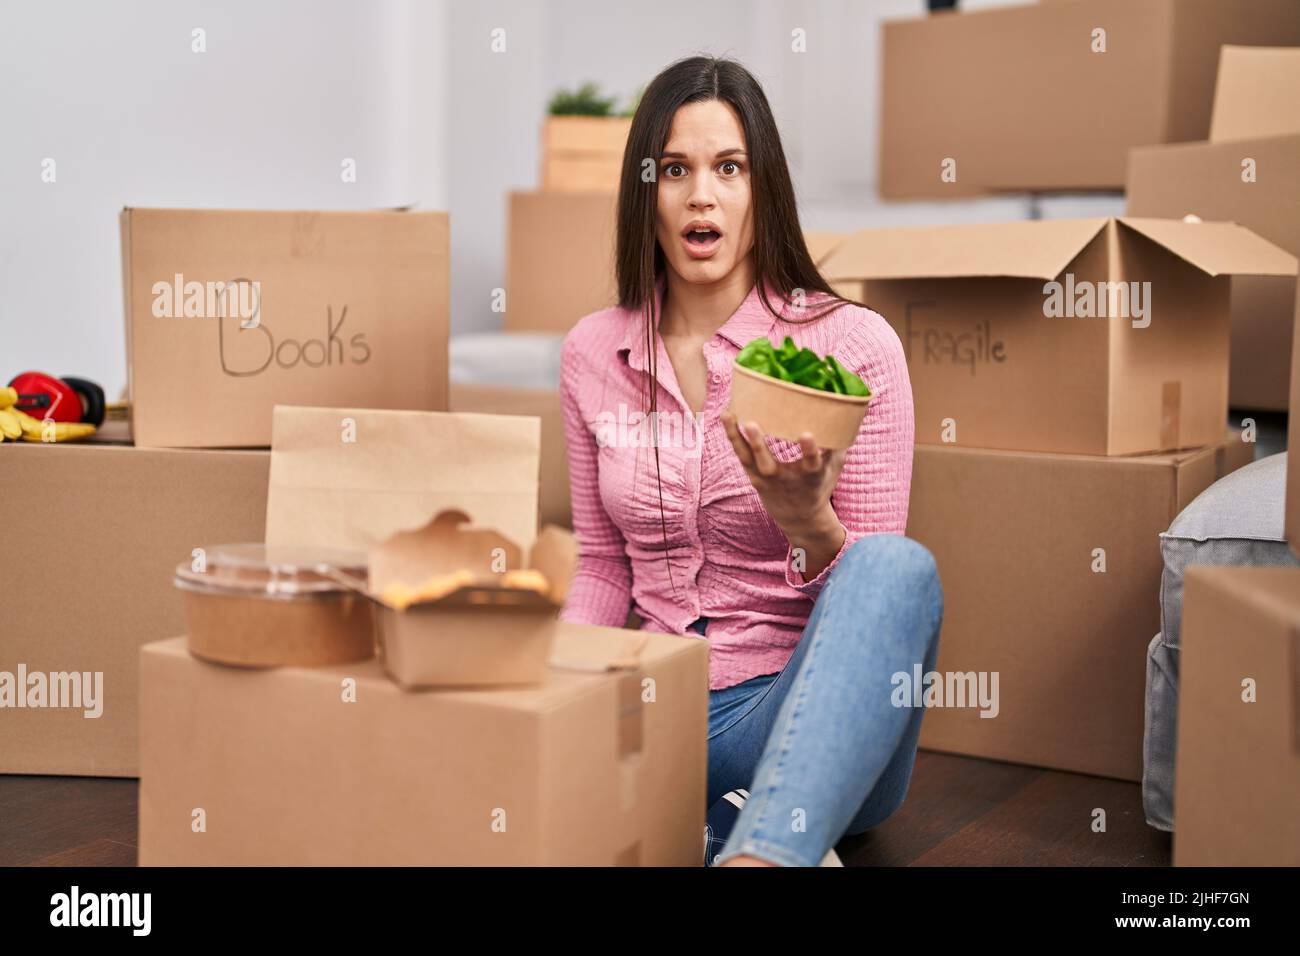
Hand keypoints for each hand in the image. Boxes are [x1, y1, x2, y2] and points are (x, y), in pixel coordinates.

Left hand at [720, 410, 845, 541]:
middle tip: (752, 425)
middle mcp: (784, 479)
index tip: (807, 435)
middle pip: (767, 463)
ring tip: (728, 414)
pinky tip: (727, 416)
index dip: (809, 450)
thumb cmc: (819, 485)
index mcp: (809, 477)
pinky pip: (741, 455)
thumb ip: (840, 442)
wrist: (800, 519)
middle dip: (759, 445)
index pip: (811, 464)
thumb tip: (852, 410)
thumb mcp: (834, 468)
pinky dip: (733, 436)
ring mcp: (765, 478)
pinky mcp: (753, 475)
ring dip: (737, 436)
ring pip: (747, 458)